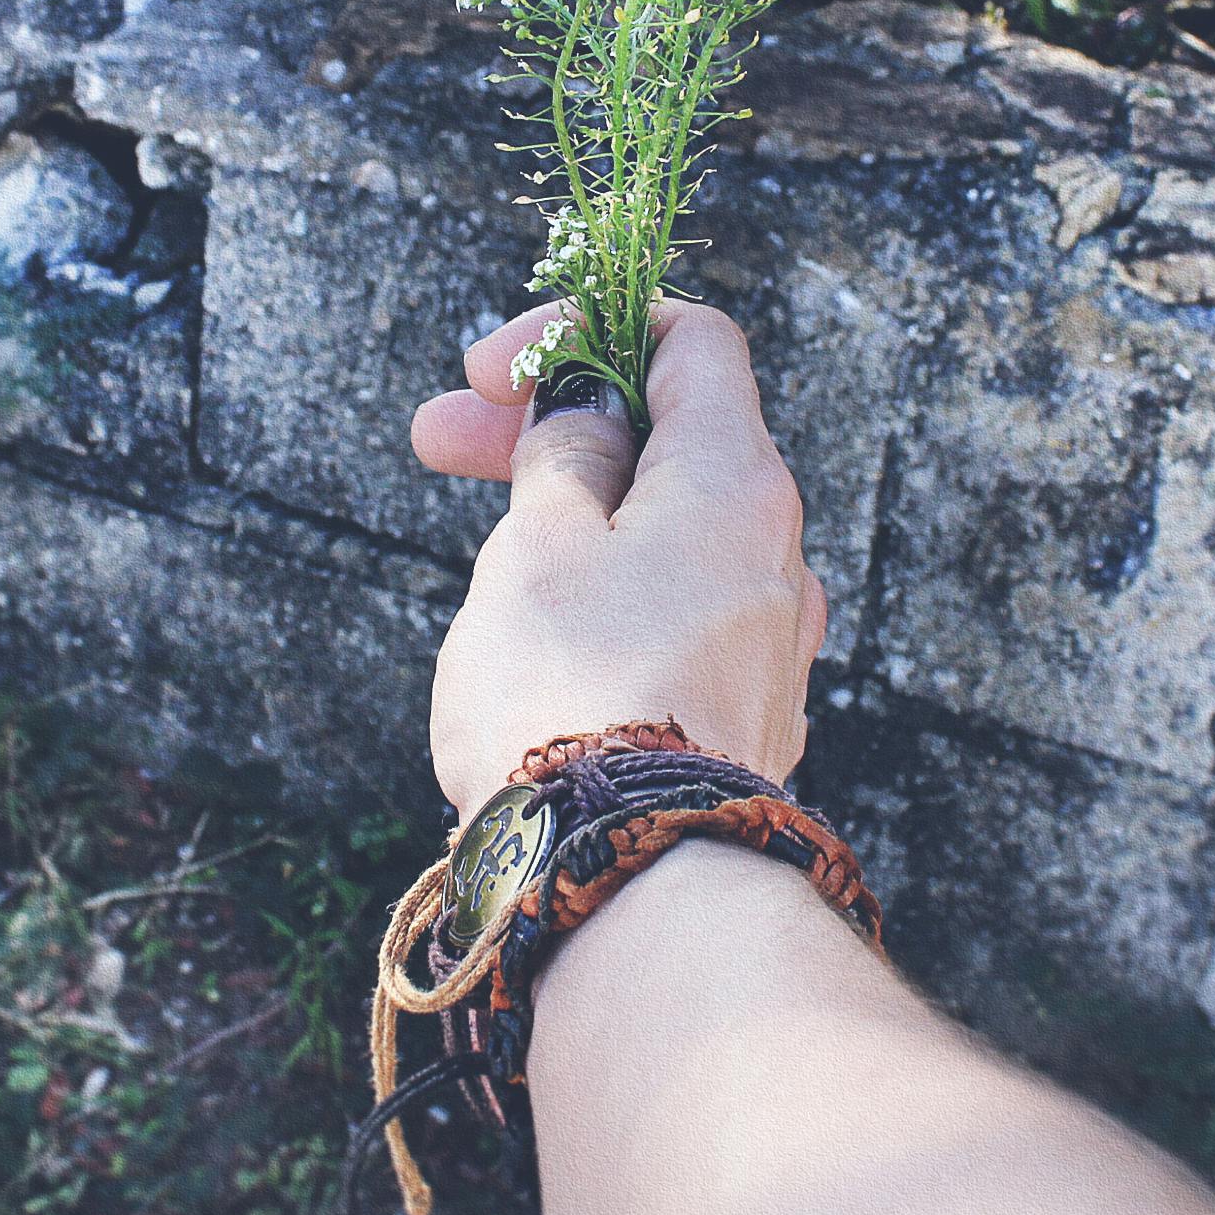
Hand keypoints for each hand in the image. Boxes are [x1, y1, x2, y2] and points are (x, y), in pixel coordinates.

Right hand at [411, 300, 824, 811]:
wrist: (634, 886)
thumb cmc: (573, 696)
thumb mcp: (540, 546)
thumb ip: (566, 460)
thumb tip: (592, 422)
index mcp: (737, 481)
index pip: (695, 345)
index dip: (591, 328)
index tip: (495, 370)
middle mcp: (777, 552)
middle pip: (671, 443)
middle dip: (553, 428)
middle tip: (437, 438)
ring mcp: (769, 641)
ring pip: (671, 537)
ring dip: (576, 518)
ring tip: (484, 561)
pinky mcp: (748, 718)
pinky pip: (680, 618)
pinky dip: (614, 596)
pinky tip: (543, 642)